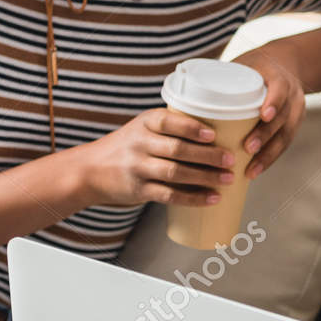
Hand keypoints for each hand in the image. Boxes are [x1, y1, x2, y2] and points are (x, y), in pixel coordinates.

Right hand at [74, 108, 237, 208]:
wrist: (89, 170)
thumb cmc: (127, 146)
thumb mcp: (142, 127)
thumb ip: (171, 127)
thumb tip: (220, 130)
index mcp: (145, 122)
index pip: (169, 121)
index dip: (192, 128)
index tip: (213, 134)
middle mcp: (140, 143)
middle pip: (178, 149)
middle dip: (208, 155)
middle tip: (231, 159)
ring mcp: (138, 168)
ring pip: (176, 173)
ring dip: (205, 177)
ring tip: (228, 179)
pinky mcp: (139, 190)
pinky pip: (169, 195)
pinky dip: (192, 198)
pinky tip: (211, 198)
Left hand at [231, 40, 307, 177]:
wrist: (287, 64)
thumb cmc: (257, 66)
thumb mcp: (245, 64)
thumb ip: (224, 79)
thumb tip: (184, 97)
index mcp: (279, 76)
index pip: (280, 89)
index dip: (274, 103)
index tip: (263, 116)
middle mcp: (292, 94)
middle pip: (283, 118)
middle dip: (266, 135)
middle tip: (248, 148)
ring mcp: (296, 111)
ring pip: (286, 135)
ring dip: (268, 155)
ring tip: (251, 170)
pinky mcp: (295, 124)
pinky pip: (285, 144)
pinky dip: (271, 158)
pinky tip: (257, 169)